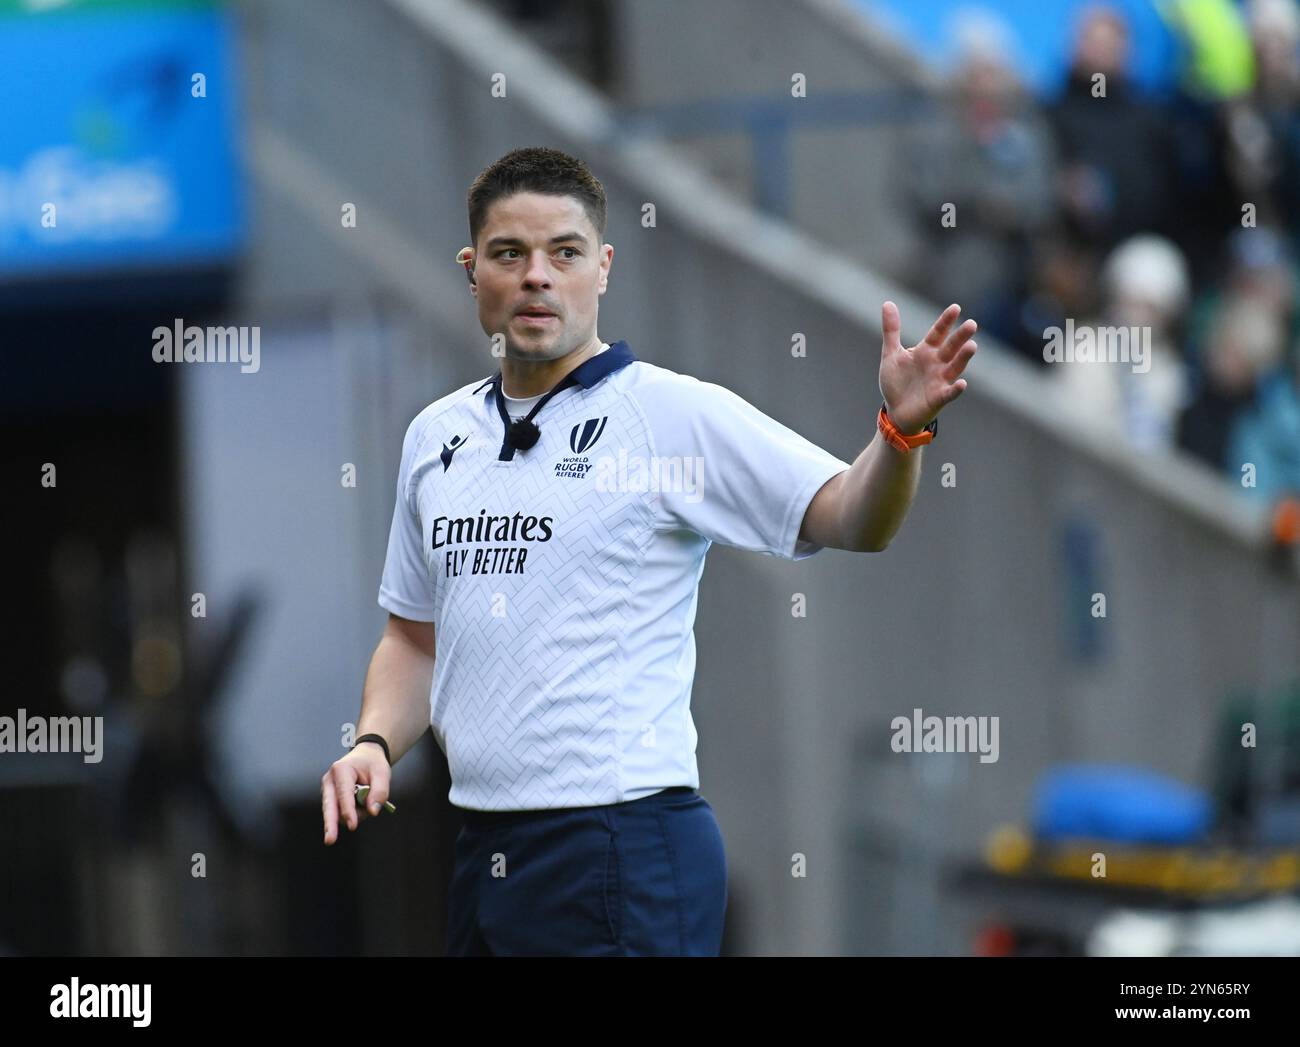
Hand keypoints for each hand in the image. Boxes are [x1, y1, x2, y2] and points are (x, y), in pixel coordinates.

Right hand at [321, 743, 390, 844]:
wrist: (365, 757)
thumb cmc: (373, 764)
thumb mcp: (382, 773)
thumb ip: (380, 791)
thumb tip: (373, 811)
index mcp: (341, 770)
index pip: (344, 794)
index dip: (348, 811)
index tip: (352, 826)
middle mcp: (329, 780)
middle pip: (329, 806)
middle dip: (330, 824)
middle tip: (330, 840)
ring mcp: (327, 790)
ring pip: (336, 813)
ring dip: (353, 815)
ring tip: (367, 801)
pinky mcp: (330, 799)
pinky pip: (339, 813)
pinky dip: (352, 814)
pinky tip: (360, 805)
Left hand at [878, 301, 977, 433]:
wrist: (896, 412)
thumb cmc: (896, 382)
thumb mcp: (891, 354)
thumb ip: (892, 331)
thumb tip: (888, 303)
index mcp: (926, 351)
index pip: (938, 333)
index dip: (946, 321)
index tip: (956, 308)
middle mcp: (937, 363)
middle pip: (951, 348)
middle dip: (961, 337)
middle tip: (972, 324)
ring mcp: (940, 381)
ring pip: (955, 367)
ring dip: (963, 358)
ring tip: (972, 346)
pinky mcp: (938, 398)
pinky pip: (949, 393)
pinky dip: (955, 389)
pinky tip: (962, 383)